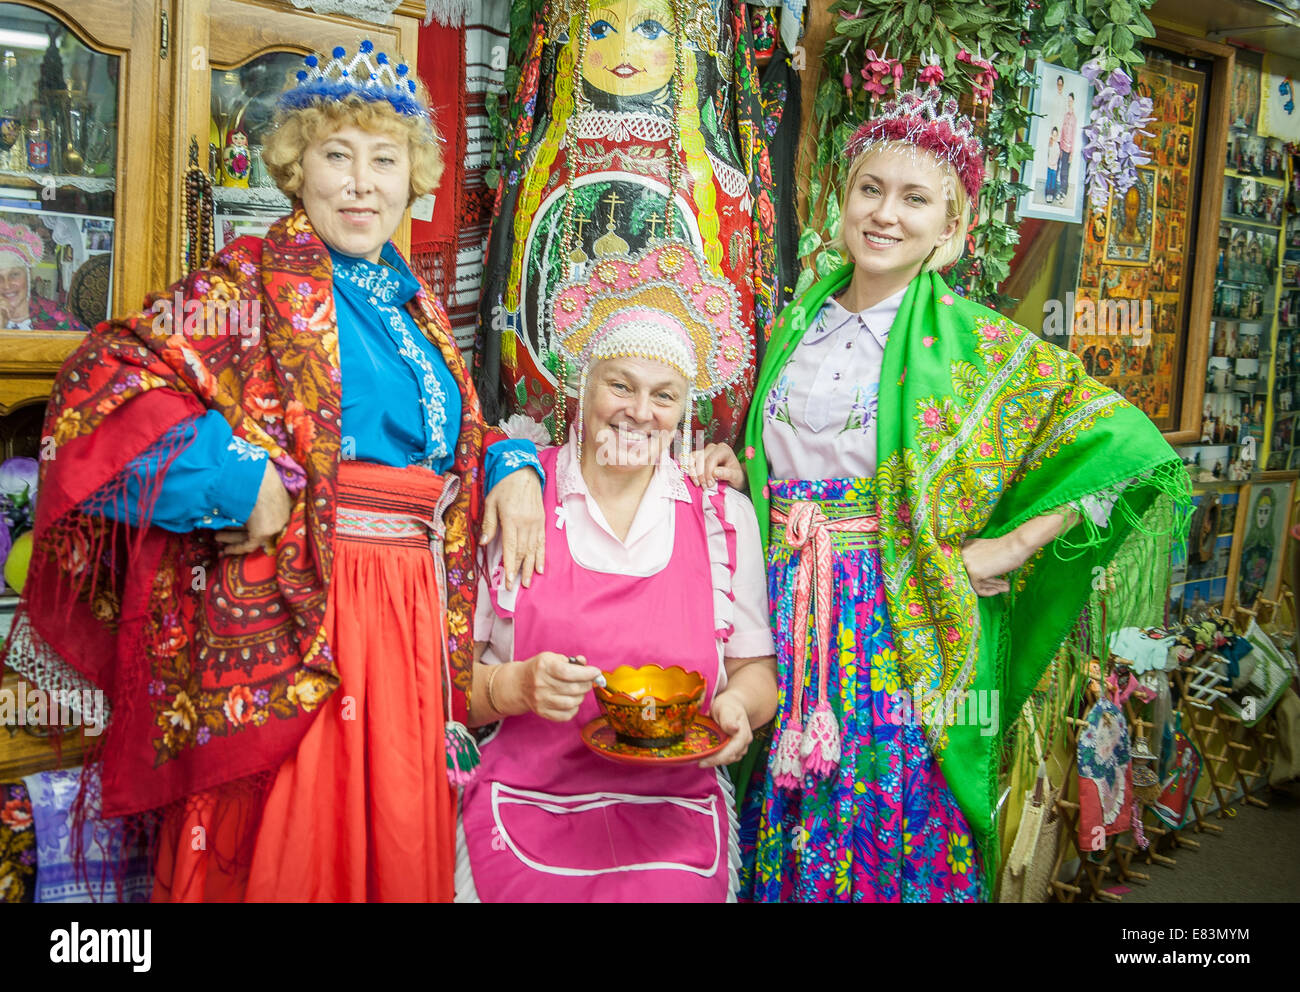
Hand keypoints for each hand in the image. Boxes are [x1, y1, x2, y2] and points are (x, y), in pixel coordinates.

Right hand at [215, 461, 290, 555]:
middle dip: (237, 531)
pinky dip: (237, 548)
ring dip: (233, 538)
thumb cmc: (250, 472)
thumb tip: (236, 495)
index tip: (234, 523)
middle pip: (257, 526)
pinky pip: (250, 544)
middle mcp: (280, 514)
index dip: (248, 521)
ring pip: (251, 535)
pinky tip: (225, 551)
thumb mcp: (252, 481)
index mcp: (280, 500)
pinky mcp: (265, 531)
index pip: (265, 515)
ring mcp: (274, 524)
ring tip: (217, 537)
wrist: (253, 472)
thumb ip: (248, 492)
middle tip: (221, 534)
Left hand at [481, 469, 544, 588]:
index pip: (510, 549)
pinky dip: (541, 556)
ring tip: (528, 582)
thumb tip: (484, 543)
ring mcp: (535, 523)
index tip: (507, 581)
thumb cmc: (503, 486)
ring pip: (533, 550)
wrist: (523, 471)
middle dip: (519, 571)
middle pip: (522, 552)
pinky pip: (541, 542)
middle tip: (515, 587)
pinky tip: (540, 567)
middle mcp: (525, 524)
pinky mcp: (541, 521)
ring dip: (530, 567)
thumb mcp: (490, 503)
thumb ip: (489, 524)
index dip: (509, 567)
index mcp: (511, 520)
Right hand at [513, 652, 602, 722]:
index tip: (596, 672)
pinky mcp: (542, 712)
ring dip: (581, 696)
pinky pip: (566, 715)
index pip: (568, 672)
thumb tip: (585, 664)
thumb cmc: (539, 669)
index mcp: (544, 667)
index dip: (586, 673)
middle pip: (573, 688)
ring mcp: (541, 700)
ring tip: (580, 690)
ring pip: (571, 703)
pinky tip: (572, 701)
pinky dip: (574, 708)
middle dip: (587, 684)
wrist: (518, 684)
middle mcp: (540, 684)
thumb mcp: (551, 658)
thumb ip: (570, 661)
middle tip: (589, 681)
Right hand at [683, 443, 745, 489]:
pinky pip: (689, 459)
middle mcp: (713, 448)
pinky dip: (688, 468)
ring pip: (693, 458)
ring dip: (693, 472)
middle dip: (701, 474)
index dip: (708, 472)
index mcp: (724, 450)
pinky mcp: (698, 456)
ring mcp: (705, 451)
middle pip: (701, 458)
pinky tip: (692, 478)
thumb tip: (715, 472)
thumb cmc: (736, 476)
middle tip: (704, 487)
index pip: (712, 458)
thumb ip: (727, 474)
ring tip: (698, 484)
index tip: (709, 485)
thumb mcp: (736, 477)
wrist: (733, 478)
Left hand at [700, 690, 751, 767]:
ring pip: (727, 759)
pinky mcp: (734, 749)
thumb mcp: (726, 708)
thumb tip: (734, 728)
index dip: (716, 759)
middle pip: (728, 758)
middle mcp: (743, 743)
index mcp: (743, 734)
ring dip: (714, 760)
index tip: (702, 761)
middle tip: (697, 760)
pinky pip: (725, 757)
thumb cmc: (728, 705)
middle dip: (713, 761)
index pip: (731, 752)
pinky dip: (716, 757)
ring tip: (700, 756)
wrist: (732, 705)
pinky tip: (707, 753)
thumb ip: (728, 718)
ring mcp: (740, 747)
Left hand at [959, 535, 1025, 596]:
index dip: (983, 575)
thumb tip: (982, 576)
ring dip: (992, 586)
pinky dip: (988, 592)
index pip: (971, 567)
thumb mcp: (990, 553)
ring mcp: (967, 563)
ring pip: (977, 581)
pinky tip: (998, 591)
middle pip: (973, 574)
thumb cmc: (1008, 547)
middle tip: (1002, 586)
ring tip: (1005, 588)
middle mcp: (963, 554)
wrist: (1016, 545)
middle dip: (989, 582)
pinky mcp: (974, 572)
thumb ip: (982, 561)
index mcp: (966, 546)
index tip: (993, 580)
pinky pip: (978, 588)